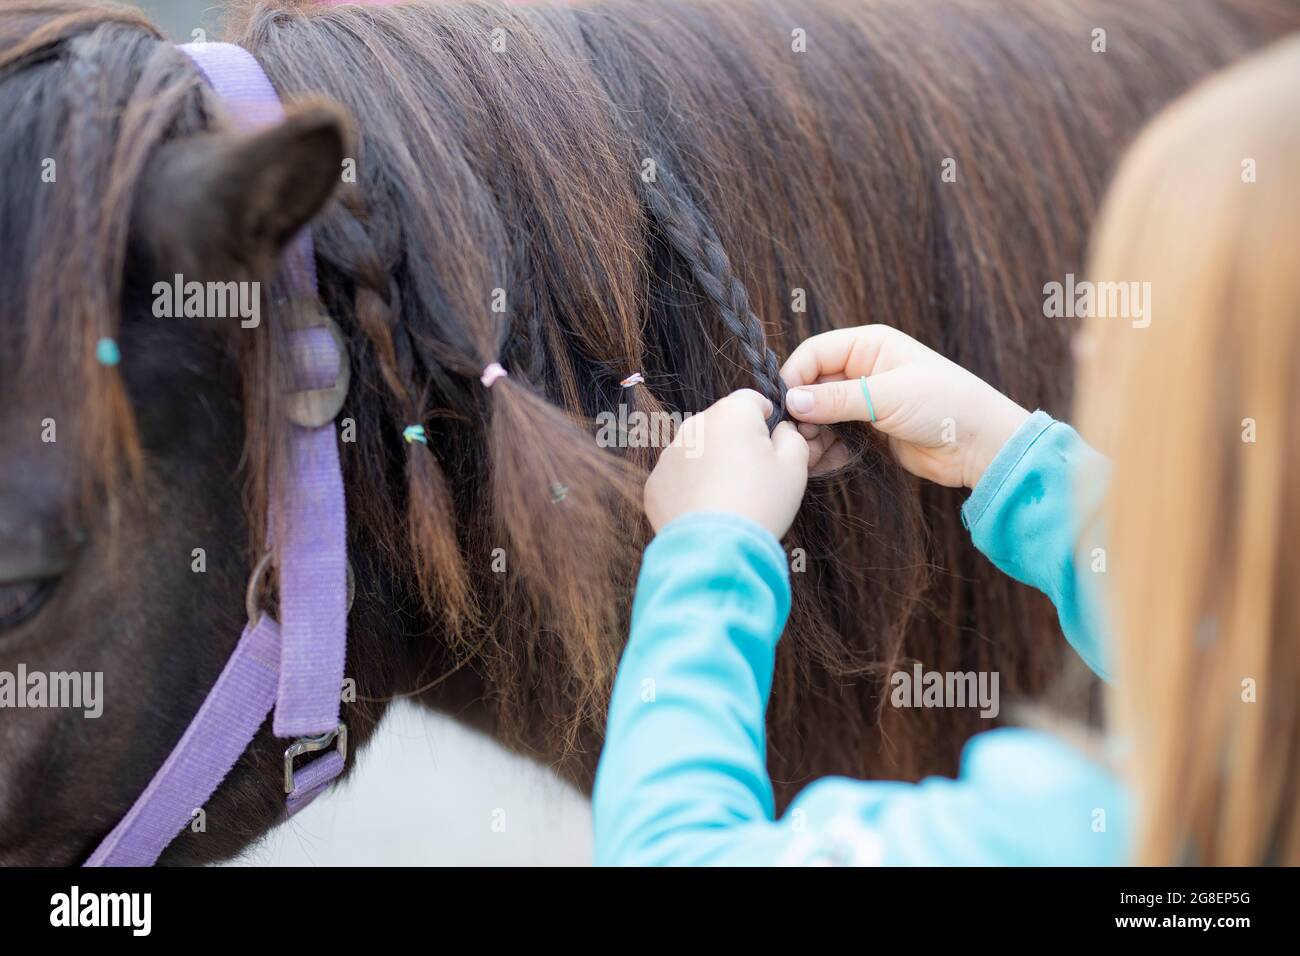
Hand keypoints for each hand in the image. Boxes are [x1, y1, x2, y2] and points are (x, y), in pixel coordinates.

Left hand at [644, 389, 809, 538]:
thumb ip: (792, 437)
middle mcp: (694, 426)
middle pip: (723, 424)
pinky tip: (708, 510)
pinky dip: (691, 487)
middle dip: (738, 443)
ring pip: (699, 449)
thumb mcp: (794, 467)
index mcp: (731, 414)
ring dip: (713, 464)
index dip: (767, 420)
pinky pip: (679, 476)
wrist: (715, 550)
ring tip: (730, 498)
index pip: (753, 399)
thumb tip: (782, 430)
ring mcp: (670, 454)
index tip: (772, 446)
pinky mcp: (655, 482)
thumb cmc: (759, 505)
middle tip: (753, 478)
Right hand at [781, 325, 1029, 488]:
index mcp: (868, 345)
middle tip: (797, 439)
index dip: (794, 377)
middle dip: (801, 413)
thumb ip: (836, 399)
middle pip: (812, 386)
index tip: (784, 408)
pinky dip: (826, 451)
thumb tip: (791, 401)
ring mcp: (866, 402)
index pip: (814, 353)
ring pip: (821, 415)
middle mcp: (863, 370)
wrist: (982, 445)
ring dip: (811, 436)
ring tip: (807, 457)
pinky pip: (836, 438)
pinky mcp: (870, 431)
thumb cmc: (945, 405)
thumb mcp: (888, 396)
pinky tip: (821, 465)